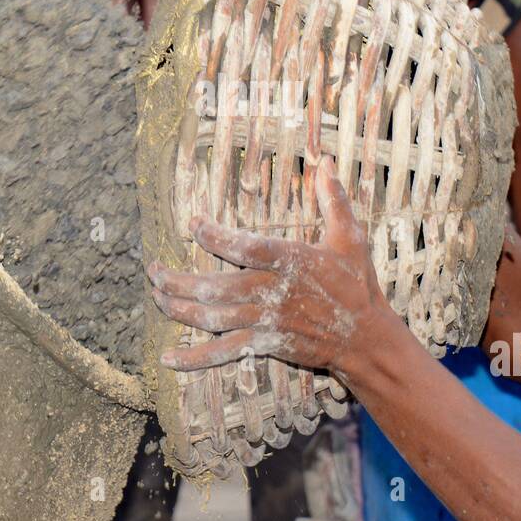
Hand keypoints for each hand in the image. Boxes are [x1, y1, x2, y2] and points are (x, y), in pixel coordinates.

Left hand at [148, 157, 399, 381]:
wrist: (366, 337)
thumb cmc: (356, 284)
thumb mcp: (350, 237)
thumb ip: (333, 199)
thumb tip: (324, 161)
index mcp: (291, 261)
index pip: (245, 247)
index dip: (215, 236)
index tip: (192, 224)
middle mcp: (273, 291)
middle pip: (216, 286)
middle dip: (179, 280)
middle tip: (154, 270)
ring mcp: (267, 320)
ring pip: (213, 317)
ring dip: (179, 309)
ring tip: (156, 296)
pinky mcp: (265, 344)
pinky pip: (224, 352)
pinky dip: (195, 358)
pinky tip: (169, 359)